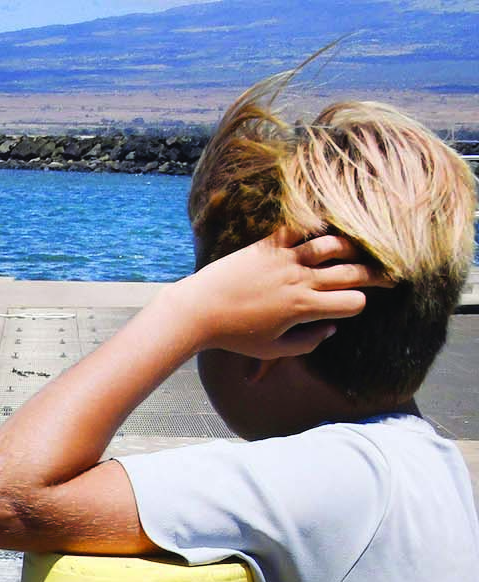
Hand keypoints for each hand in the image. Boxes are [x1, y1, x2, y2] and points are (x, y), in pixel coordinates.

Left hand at [162, 230, 386, 360]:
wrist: (197, 311)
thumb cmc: (233, 336)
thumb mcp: (271, 350)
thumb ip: (307, 342)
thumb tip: (332, 328)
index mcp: (304, 308)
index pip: (353, 302)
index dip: (359, 305)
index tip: (355, 305)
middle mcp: (300, 280)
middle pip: (353, 273)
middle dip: (375, 275)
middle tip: (388, 273)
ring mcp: (285, 259)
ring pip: (334, 245)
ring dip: (350, 248)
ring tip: (357, 251)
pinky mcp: (269, 245)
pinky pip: (300, 229)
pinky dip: (316, 227)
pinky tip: (325, 228)